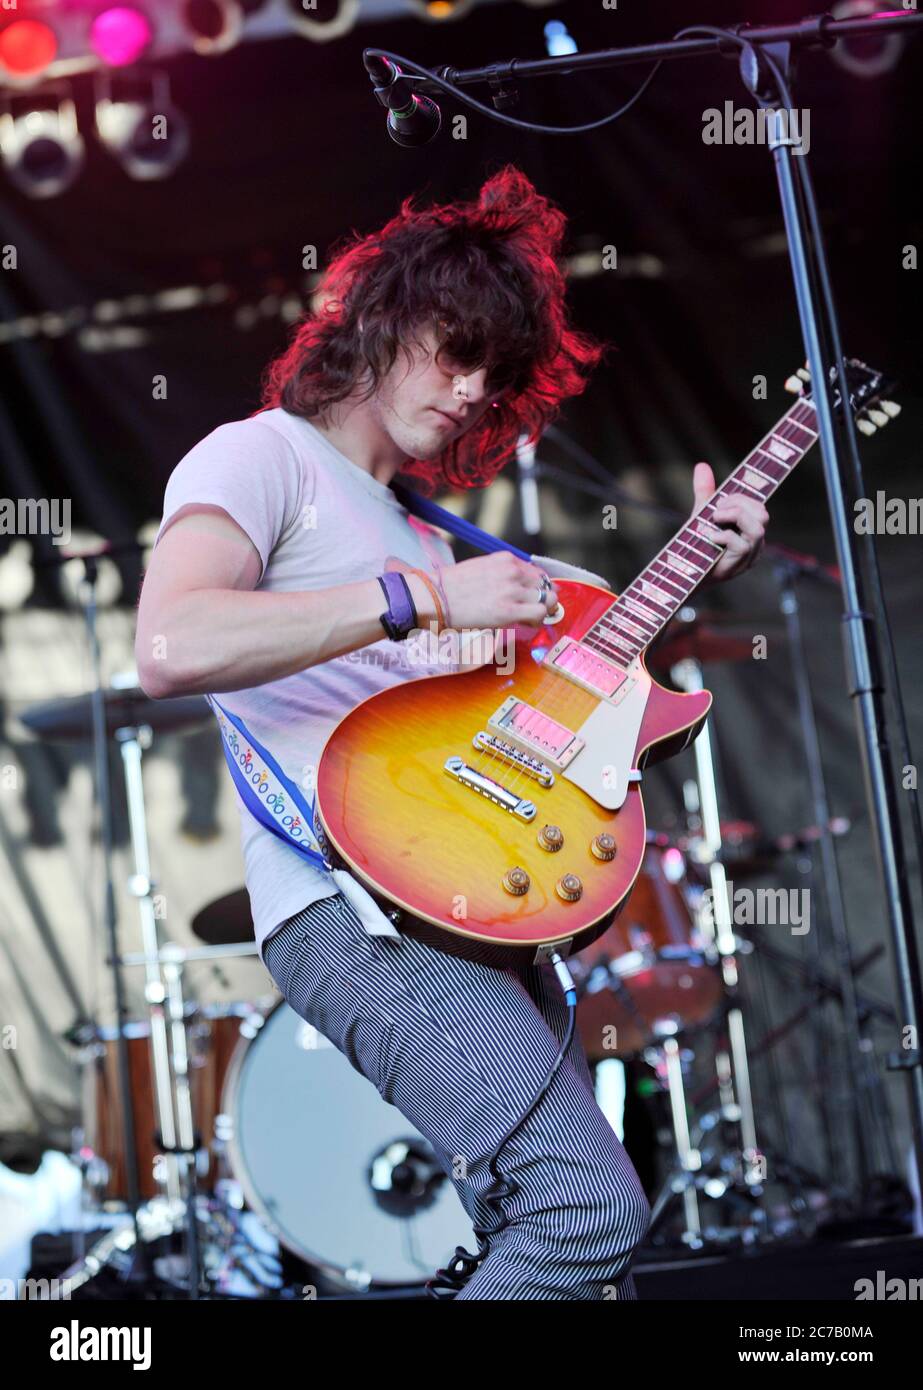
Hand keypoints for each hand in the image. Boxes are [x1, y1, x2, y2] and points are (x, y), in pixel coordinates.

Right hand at [411, 551, 558, 631]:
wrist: (435, 597)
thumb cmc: (451, 587)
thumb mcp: (480, 568)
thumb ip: (501, 573)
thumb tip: (514, 587)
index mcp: (505, 559)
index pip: (536, 571)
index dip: (535, 587)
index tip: (528, 597)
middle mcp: (513, 571)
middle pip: (545, 584)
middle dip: (541, 598)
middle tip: (530, 609)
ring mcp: (513, 590)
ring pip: (548, 599)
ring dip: (542, 610)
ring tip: (528, 618)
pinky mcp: (510, 610)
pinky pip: (540, 614)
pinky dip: (537, 620)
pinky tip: (526, 624)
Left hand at [692, 462, 767, 582]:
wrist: (685, 574)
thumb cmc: (697, 545)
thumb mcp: (701, 515)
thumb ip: (705, 492)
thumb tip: (702, 465)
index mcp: (750, 528)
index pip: (759, 507)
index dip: (750, 495)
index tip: (731, 490)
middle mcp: (755, 542)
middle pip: (762, 513)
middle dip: (738, 504)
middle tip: (715, 509)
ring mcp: (750, 555)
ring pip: (758, 527)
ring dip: (735, 516)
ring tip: (714, 518)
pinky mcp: (740, 565)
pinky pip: (742, 545)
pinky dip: (725, 535)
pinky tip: (710, 536)